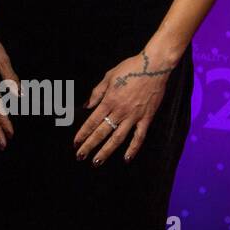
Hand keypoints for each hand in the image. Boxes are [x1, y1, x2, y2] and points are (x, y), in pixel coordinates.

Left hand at [73, 49, 175, 165]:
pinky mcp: (146, 118)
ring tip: (97, 162)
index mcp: (108, 101)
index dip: (83, 133)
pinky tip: (126, 158)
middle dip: (90, 146)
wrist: (154, 67)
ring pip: (118, 138)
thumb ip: (97, 93)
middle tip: (80, 156)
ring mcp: (134, 116)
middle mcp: (120, 111)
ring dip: (107, 151)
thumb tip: (87, 106)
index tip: (75, 143)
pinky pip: (139, 137)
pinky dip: (133, 149)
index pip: (92, 121)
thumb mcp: (108, 76)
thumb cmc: (129, 68)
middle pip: (102, 132)